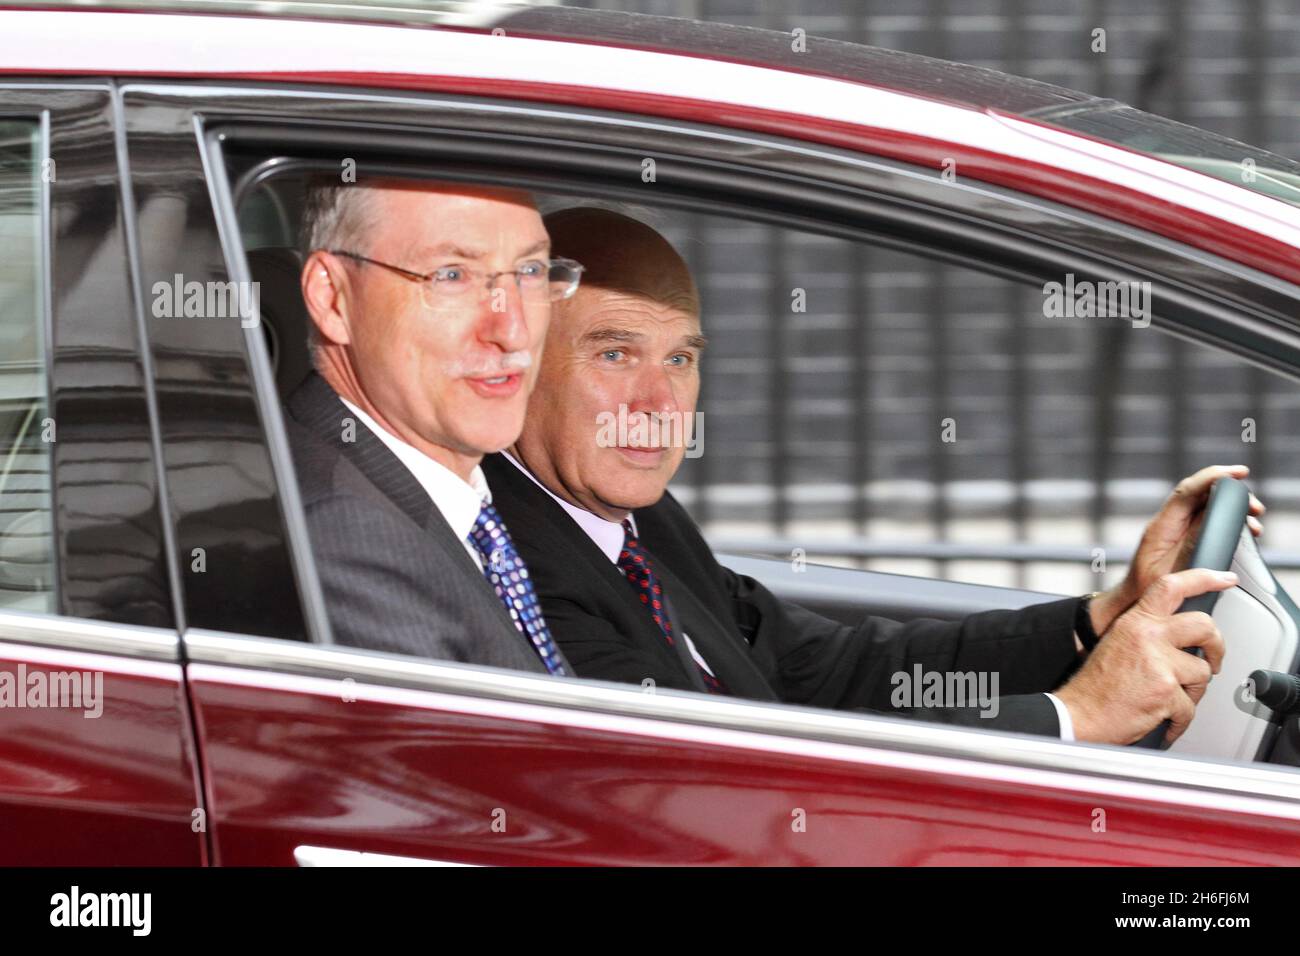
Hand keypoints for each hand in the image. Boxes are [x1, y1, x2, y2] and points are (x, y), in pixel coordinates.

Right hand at [1056, 568, 1232, 744]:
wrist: (1080, 715)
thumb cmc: (1097, 685)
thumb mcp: (1118, 643)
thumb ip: (1149, 632)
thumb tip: (1182, 634)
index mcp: (1135, 621)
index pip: (1172, 587)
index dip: (1204, 579)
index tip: (1224, 579)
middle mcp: (1148, 636)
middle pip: (1204, 625)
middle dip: (1217, 646)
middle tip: (1212, 658)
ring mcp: (1159, 663)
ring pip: (1202, 672)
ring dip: (1191, 690)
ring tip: (1169, 697)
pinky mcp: (1166, 690)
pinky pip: (1190, 706)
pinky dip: (1179, 719)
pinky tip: (1163, 717)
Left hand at [1088, 464, 1263, 635]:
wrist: (1131, 602)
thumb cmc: (1145, 591)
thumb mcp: (1170, 573)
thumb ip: (1189, 548)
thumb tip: (1212, 525)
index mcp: (1161, 527)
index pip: (1187, 492)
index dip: (1212, 477)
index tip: (1236, 473)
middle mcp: (1168, 523)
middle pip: (1200, 493)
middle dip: (1230, 492)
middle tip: (1254, 506)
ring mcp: (1175, 529)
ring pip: (1206, 505)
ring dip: (1232, 507)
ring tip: (1253, 520)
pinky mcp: (1183, 537)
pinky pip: (1206, 519)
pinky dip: (1227, 519)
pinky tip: (1242, 528)